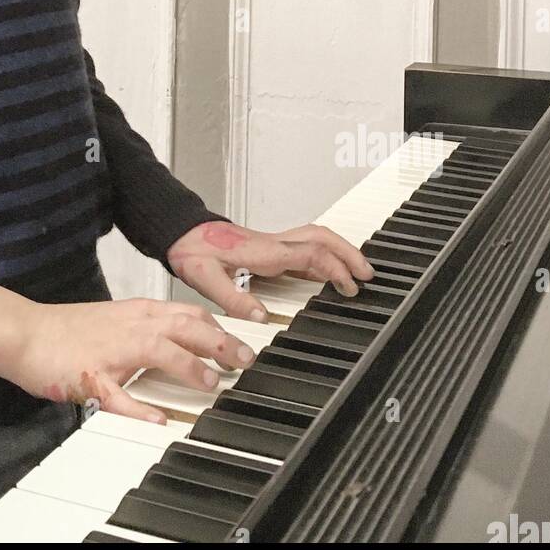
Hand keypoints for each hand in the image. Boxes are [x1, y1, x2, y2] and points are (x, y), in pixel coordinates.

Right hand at [4, 298, 257, 424]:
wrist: (26, 332)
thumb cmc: (69, 330)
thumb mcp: (117, 320)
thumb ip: (150, 329)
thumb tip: (183, 342)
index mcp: (138, 313)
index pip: (189, 313)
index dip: (221, 326)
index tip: (244, 341)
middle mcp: (130, 326)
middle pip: (183, 326)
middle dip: (219, 342)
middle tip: (245, 360)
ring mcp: (110, 350)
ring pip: (158, 350)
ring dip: (188, 366)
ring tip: (211, 384)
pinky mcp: (89, 376)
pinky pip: (116, 395)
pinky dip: (138, 408)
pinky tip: (156, 421)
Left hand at [166, 220, 373, 323]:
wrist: (181, 232)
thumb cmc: (192, 251)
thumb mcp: (204, 278)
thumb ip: (232, 298)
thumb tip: (260, 316)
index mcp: (263, 251)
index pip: (310, 253)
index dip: (334, 267)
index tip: (350, 286)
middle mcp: (272, 244)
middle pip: (321, 238)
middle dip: (349, 253)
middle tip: (368, 275)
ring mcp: (272, 243)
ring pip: (316, 237)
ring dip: (340, 250)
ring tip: (358, 271)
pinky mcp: (268, 247)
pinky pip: (305, 245)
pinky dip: (324, 253)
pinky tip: (328, 269)